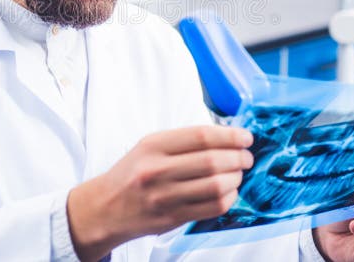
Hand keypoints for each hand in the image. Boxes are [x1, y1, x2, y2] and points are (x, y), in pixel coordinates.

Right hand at [67, 125, 253, 260]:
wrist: (106, 207)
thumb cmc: (132, 173)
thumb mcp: (148, 146)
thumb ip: (183, 141)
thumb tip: (226, 138)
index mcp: (153, 146)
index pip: (201, 136)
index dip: (230, 136)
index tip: (245, 137)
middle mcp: (157, 170)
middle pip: (212, 162)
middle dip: (238, 158)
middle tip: (246, 157)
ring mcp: (165, 197)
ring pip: (216, 186)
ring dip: (236, 178)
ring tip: (238, 174)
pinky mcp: (172, 218)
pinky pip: (212, 208)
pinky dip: (228, 198)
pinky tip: (229, 191)